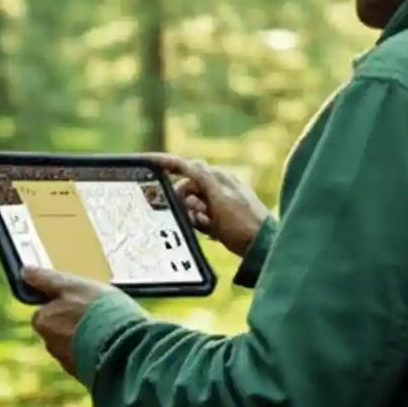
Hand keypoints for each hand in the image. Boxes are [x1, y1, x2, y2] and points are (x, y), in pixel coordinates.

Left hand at [22, 265, 113, 377]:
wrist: (124, 347)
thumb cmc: (97, 310)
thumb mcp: (73, 285)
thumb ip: (47, 279)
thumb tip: (25, 271)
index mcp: (43, 320)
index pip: (44, 310)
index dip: (62, 303)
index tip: (78, 300)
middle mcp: (50, 342)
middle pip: (59, 328)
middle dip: (72, 322)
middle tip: (96, 312)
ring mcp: (67, 361)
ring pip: (74, 344)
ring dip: (86, 337)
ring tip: (109, 327)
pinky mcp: (84, 374)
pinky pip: (87, 359)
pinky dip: (96, 351)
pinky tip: (113, 342)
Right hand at [143, 153, 270, 257]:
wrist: (261, 246)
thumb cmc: (241, 222)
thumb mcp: (220, 198)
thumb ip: (204, 178)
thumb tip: (188, 162)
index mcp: (218, 177)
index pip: (187, 165)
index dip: (165, 162)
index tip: (146, 161)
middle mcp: (218, 186)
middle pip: (186, 187)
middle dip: (182, 199)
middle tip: (191, 213)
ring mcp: (219, 201)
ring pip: (191, 203)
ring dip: (191, 213)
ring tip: (203, 224)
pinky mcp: (219, 217)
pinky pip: (199, 216)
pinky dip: (198, 222)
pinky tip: (208, 230)